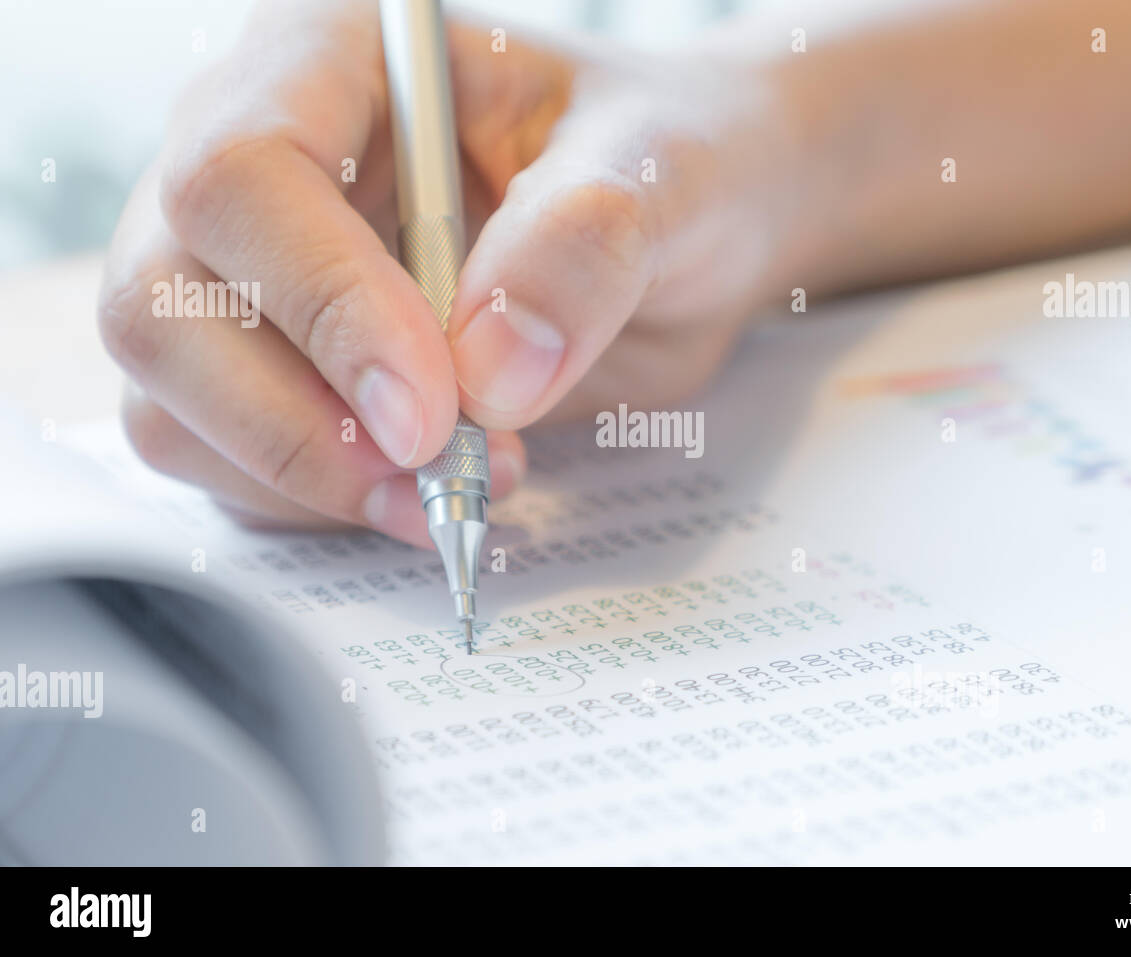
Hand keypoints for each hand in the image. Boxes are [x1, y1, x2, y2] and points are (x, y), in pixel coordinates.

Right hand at [98, 0, 791, 545]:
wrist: (685, 232)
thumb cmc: (667, 165)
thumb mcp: (659, 175)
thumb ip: (582, 249)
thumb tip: (484, 373)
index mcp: (329, 60)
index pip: (243, 174)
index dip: (324, 304)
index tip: (432, 408)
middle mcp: (258, 166)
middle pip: (160, 304)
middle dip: (294, 422)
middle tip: (436, 471)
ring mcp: (250, 278)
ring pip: (174, 404)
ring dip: (311, 478)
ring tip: (458, 480)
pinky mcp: (276, 374)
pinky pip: (232, 465)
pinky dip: (322, 503)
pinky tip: (427, 487)